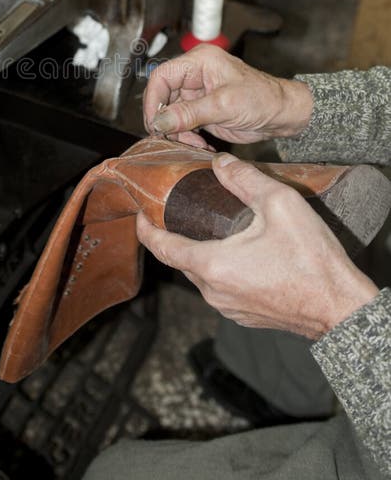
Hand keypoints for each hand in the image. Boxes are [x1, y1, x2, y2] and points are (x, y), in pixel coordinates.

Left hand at [137, 152, 378, 338]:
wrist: (340, 307)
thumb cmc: (311, 260)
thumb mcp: (280, 205)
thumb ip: (245, 179)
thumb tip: (220, 162)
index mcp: (212, 265)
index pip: (162, 247)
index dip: (145, 229)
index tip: (140, 213)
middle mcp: (213, 291)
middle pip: (180, 261)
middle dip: (175, 236)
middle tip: (181, 211)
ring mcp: (228, 308)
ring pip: (201, 276)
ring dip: (200, 253)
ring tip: (212, 228)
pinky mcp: (244, 316)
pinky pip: (221, 290)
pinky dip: (220, 270)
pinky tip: (238, 253)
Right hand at [143, 44, 312, 144]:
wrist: (283, 115)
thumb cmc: (263, 99)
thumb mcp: (225, 106)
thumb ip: (190, 113)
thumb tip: (160, 121)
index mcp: (199, 62)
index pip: (162, 77)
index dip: (153, 100)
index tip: (154, 123)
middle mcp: (195, 75)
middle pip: (163, 97)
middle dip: (167, 121)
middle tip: (172, 138)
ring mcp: (197, 93)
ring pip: (171, 114)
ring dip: (178, 132)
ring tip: (195, 144)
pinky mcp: (201, 110)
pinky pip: (182, 124)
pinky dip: (186, 137)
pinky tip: (201, 145)